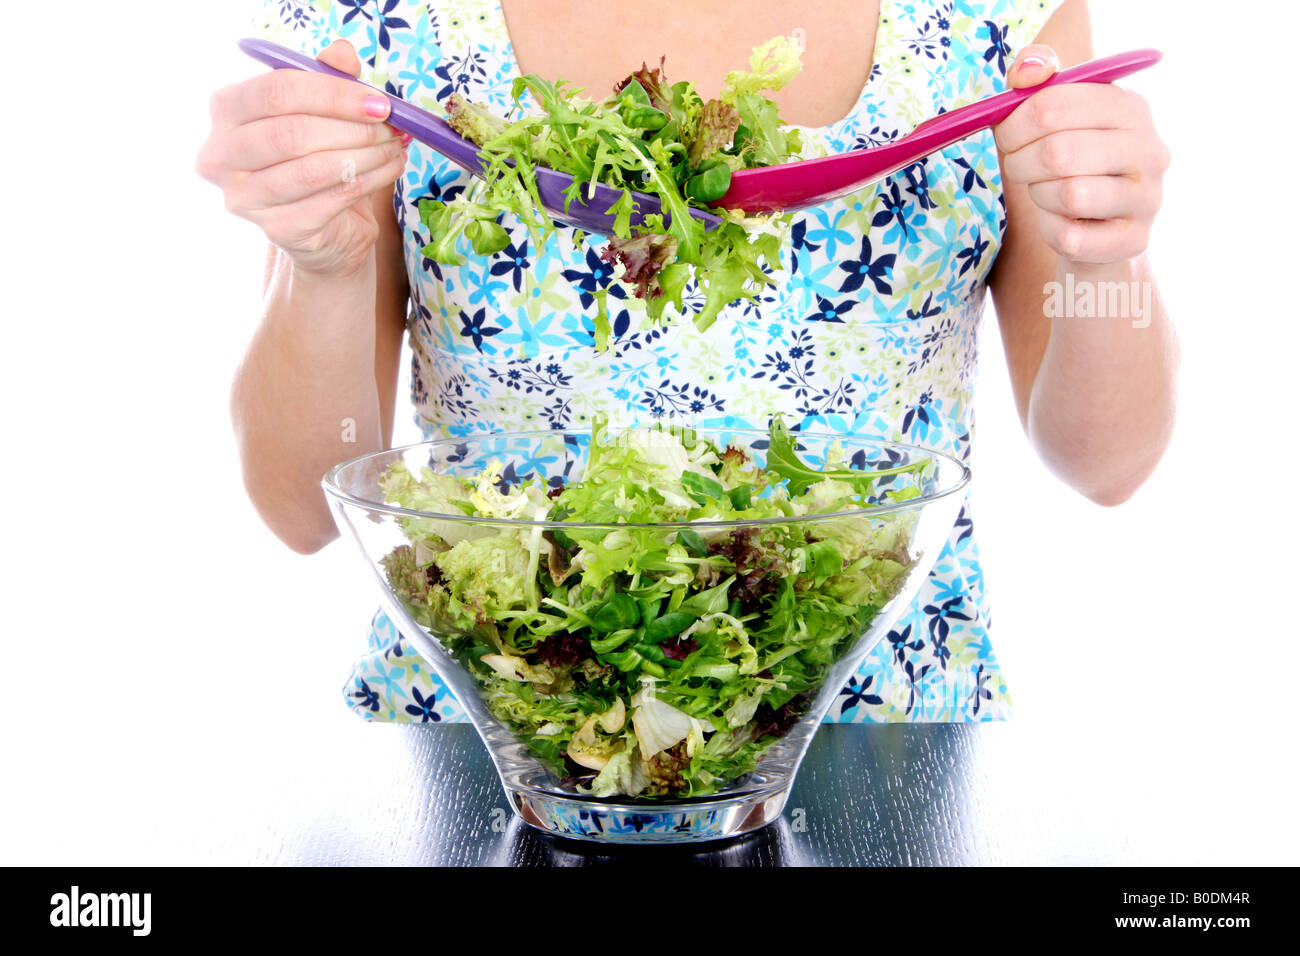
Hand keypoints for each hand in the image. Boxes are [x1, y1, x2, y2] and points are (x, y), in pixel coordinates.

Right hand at [196, 40, 409, 276]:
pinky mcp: (277, 230)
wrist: (324, 229)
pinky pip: (332, 199)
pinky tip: (390, 168)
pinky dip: (371, 180)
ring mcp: (244, 198)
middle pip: (291, 132)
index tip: (378, 101)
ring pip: (313, 169)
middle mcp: (220, 155)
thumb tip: (342, 53)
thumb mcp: (320, 112)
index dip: (332, 93)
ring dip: (366, 155)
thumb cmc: (315, 160)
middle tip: (391, 126)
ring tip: (394, 146)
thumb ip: (326, 78)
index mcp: (226, 111)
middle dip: (352, 128)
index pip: (275, 91)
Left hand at [993, 44, 1170, 267]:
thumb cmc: (1068, 164)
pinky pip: (1071, 236)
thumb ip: (1036, 78)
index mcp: (1130, 107)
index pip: (1053, 106)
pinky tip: (1061, 222)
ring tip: (1046, 192)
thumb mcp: (1052, 115)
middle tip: (1018, 167)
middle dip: (1020, 163)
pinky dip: (1051, 231)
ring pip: (1068, 195)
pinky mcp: (1134, 240)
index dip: (1013, 125)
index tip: (1006, 136)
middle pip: (1057, 152)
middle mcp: (1150, 149)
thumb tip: (1028, 72)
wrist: (1099, 229)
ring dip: (1039, 196)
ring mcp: (1148, 197)